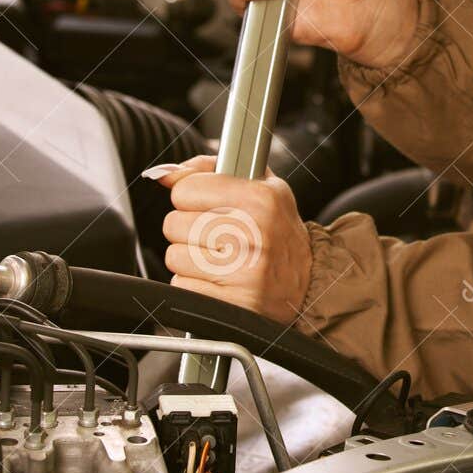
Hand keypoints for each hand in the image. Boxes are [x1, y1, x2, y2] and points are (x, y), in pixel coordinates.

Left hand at [158, 155, 311, 321]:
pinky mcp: (229, 302)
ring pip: (174, 255)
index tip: (208, 205)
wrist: (308, 284)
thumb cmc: (279, 232)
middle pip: (173, 223)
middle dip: (188, 229)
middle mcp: (253, 233)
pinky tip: (218, 280)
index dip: (191, 197)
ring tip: (219, 258)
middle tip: (215, 235)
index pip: (185, 189)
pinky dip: (193, 284)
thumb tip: (165, 173)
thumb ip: (211, 170)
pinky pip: (181, 285)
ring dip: (189, 258)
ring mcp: (241, 271)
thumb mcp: (262, 187)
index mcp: (261, 199)